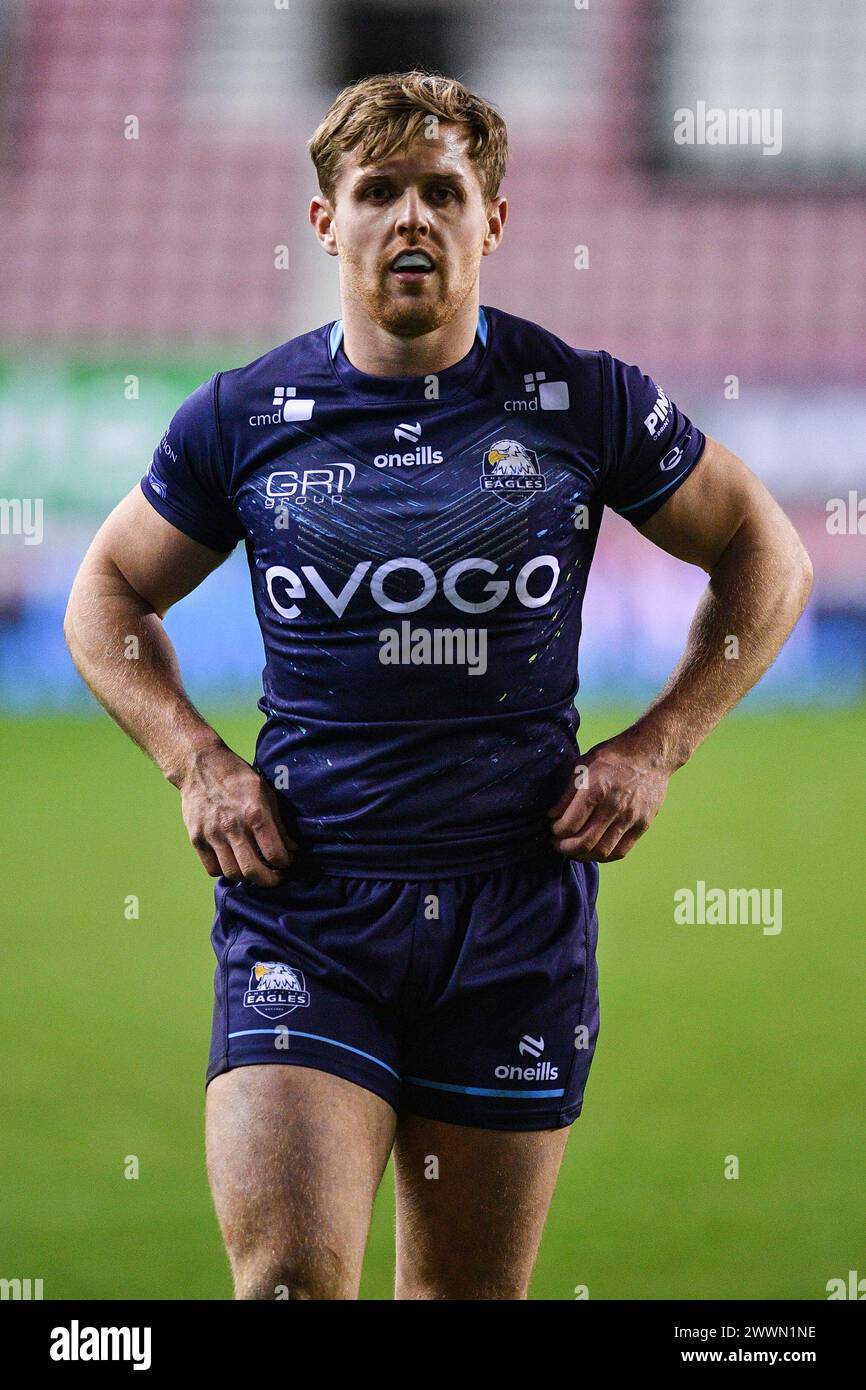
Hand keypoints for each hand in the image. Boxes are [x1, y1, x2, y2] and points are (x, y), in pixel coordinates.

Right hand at [175, 742, 296, 886]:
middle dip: (269, 880)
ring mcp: (212, 834)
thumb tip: (292, 848)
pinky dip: (225, 871)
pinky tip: (233, 862)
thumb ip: (278, 823)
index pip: (275, 854)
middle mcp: (233, 827)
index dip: (285, 863)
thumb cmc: (237, 777)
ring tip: (255, 871)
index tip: (287, 862)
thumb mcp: (266, 793)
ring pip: (232, 873)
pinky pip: (212, 868)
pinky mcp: (196, 838)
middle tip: (276, 877)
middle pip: (252, 871)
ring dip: (247, 878)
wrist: (200, 765)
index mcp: (254, 814)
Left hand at [547, 731, 672, 862]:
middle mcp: (613, 806)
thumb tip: (553, 816)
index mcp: (595, 789)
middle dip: (565, 847)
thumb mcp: (583, 765)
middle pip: (584, 843)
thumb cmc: (613, 757)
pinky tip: (594, 851)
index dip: (556, 831)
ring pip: (602, 851)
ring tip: (574, 850)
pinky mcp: (643, 824)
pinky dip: (604, 856)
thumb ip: (567, 793)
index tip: (553, 828)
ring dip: (583, 855)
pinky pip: (621, 851)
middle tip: (558, 844)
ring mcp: (630, 817)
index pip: (569, 824)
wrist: (651, 753)